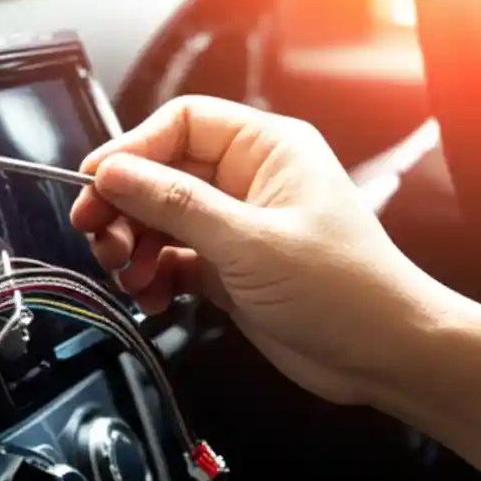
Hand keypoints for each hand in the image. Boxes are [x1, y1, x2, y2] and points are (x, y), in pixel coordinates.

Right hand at [71, 96, 451, 404]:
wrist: (384, 355)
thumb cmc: (345, 290)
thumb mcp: (250, 242)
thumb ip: (176, 204)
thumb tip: (116, 173)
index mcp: (267, 149)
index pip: (181, 124)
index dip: (132, 149)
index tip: (95, 182)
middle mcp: (249, 179)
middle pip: (161, 173)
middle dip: (126, 206)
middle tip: (100, 237)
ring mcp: (238, 225)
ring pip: (161, 219)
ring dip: (135, 247)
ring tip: (131, 276)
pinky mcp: (230, 267)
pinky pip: (173, 259)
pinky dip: (155, 277)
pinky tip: (154, 297)